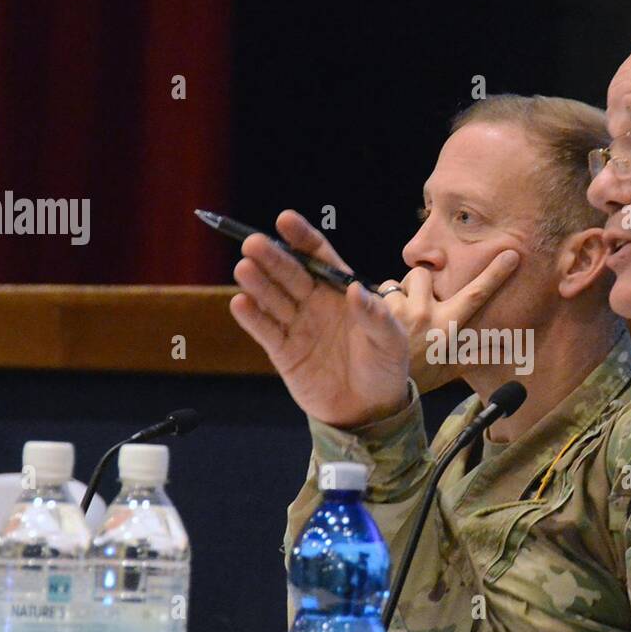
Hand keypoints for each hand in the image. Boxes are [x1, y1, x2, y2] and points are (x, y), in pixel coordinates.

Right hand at [230, 210, 409, 428]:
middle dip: (272, 256)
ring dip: (258, 282)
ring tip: (244, 267)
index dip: (302, 238)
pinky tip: (240, 302)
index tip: (285, 220)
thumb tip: (357, 290)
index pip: (319, 257)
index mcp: (342, 291)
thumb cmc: (385, 369)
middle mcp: (315, 303)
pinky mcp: (284, 352)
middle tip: (253, 242)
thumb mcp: (390, 341)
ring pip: (273, 298)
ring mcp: (297, 326)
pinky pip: (265, 330)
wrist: (370, 411)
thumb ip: (375, 315)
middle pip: (289, 273)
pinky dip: (252, 317)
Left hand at [377, 250, 520, 393]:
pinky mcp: (379, 313)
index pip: (475, 295)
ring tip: (396, 318)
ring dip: (396, 295)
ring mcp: (401, 312)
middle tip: (413, 303)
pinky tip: (379, 321)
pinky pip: (376, 296)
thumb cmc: (419, 377)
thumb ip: (478, 356)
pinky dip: (374, 304)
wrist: (383, 391)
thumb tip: (506, 350)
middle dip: (416, 282)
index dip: (494, 275)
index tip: (510, 255)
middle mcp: (426, 315)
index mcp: (447, 326)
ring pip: (397, 284)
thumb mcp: (450, 369)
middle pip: (423, 275)